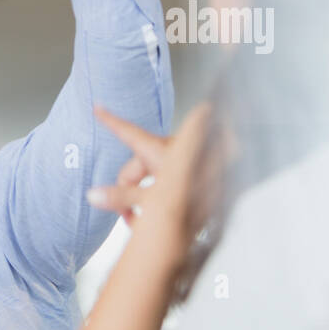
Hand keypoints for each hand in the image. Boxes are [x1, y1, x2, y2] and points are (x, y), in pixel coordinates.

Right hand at [86, 103, 226, 251]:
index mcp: (160, 151)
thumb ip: (122, 197)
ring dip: (143, 201)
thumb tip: (92, 196)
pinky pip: (167, 186)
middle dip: (127, 190)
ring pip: (152, 179)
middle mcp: (172, 154)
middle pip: (137, 166)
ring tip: (140, 222)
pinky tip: (159, 222)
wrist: (236, 193)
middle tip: (125, 215)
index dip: (110, 120)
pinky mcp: (194, 180)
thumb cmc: (200, 195)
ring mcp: (183, 166)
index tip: (97, 107)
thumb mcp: (155, 199)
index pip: (128, 132)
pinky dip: (158, 202)